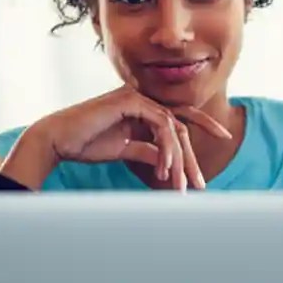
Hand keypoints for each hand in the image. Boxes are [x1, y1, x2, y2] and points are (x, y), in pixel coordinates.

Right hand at [2, 85, 231, 191]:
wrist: (57, 140)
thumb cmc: (85, 144)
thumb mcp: (125, 150)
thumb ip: (147, 151)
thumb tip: (168, 162)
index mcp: (142, 107)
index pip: (179, 116)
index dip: (205, 123)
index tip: (225, 137)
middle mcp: (142, 98)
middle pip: (180, 125)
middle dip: (191, 158)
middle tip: (199, 185)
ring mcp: (136, 96)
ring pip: (173, 128)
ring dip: (178, 160)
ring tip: (179, 186)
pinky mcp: (130, 100)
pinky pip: (160, 125)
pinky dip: (165, 150)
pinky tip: (163, 171)